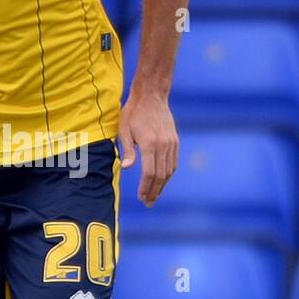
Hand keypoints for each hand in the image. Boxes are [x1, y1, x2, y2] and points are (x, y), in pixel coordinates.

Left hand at [117, 90, 178, 205]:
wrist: (151, 96)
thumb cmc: (133, 112)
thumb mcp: (124, 130)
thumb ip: (127, 150)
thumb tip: (126, 168)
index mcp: (149, 143)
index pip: (149, 173)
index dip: (145, 188)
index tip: (141, 198)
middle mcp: (163, 145)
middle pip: (161, 176)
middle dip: (154, 192)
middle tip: (148, 203)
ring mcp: (171, 143)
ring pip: (169, 171)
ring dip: (162, 186)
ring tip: (154, 196)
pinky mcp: (175, 141)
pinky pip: (173, 163)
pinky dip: (168, 175)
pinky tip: (161, 181)